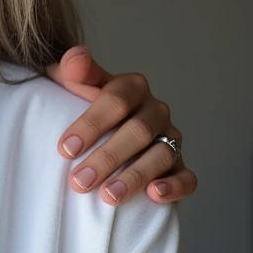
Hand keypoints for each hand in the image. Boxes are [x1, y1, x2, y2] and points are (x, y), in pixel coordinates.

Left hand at [46, 47, 196, 205]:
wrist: (99, 132)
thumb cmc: (83, 106)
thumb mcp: (73, 86)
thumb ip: (74, 71)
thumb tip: (76, 56)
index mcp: (131, 86)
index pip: (114, 101)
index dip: (90, 124)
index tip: (65, 149)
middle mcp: (155, 110)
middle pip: (137, 132)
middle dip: (107, 158)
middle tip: (79, 181)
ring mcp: (171, 138)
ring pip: (161, 155)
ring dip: (134, 177)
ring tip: (108, 196)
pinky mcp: (180, 166)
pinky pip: (187, 177)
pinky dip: (174, 186)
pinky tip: (154, 195)